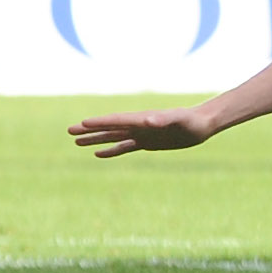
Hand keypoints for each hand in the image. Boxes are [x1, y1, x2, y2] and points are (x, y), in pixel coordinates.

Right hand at [68, 104, 219, 158]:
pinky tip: (99, 153)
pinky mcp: (147, 143)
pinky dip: (111, 150)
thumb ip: (163, 120)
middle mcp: (138, 126)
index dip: (99, 122)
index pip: (117, 120)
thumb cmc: (191, 121)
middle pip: (109, 128)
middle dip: (90, 130)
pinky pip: (125, 147)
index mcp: (142, 119)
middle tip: (69, 131)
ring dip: (96, 140)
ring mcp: (141, 134)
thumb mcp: (178, 120)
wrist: (202, 125)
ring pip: (114, 137)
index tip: (81, 123)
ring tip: (76, 141)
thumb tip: (147, 120)